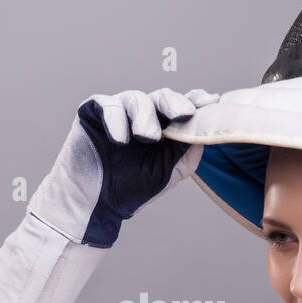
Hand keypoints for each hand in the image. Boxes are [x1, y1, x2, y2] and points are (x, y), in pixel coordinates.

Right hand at [29, 87, 219, 247]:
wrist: (95, 206)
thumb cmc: (131, 190)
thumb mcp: (169, 171)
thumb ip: (187, 149)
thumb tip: (205, 126)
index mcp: (163, 127)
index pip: (182, 105)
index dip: (196, 100)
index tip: (209, 102)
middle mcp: (142, 115)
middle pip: (162, 96)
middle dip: (174, 103)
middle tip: (182, 113)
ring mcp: (117, 112)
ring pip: (136, 98)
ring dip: (144, 116)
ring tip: (146, 137)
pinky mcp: (92, 112)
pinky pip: (108, 104)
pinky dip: (116, 118)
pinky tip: (120, 140)